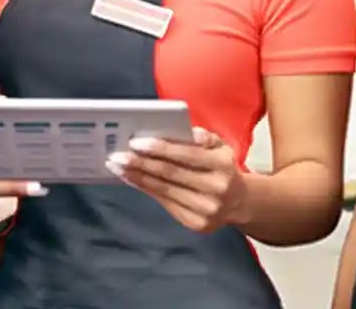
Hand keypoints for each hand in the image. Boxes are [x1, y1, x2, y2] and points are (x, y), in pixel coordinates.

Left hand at [106, 127, 249, 233]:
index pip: (186, 155)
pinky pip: (165, 203)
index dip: (160, 149)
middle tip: (117, 156)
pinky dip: (146, 189)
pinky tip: (132, 180)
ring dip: (137, 178)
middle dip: (141, 164)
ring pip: (164, 190)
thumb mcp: (220, 147)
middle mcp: (216, 189)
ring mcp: (206, 210)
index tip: (135, 143)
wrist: (237, 203)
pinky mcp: (196, 224)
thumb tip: (187, 131)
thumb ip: (204, 137)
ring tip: (118, 168)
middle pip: (171, 174)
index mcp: (222, 165)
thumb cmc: (221, 168)